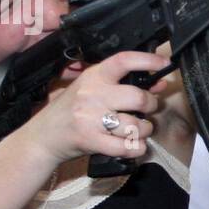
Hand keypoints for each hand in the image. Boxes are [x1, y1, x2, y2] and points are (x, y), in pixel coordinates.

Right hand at [20, 50, 171, 164]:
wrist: (44, 135)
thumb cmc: (72, 110)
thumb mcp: (93, 90)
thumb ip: (124, 85)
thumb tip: (160, 84)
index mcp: (93, 76)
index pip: (123, 61)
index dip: (147, 60)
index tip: (164, 63)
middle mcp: (92, 94)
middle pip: (138, 97)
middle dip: (151, 105)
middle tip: (147, 109)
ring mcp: (91, 118)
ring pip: (136, 125)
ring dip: (145, 130)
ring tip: (139, 129)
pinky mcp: (91, 140)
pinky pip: (127, 146)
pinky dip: (137, 148)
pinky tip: (134, 144)